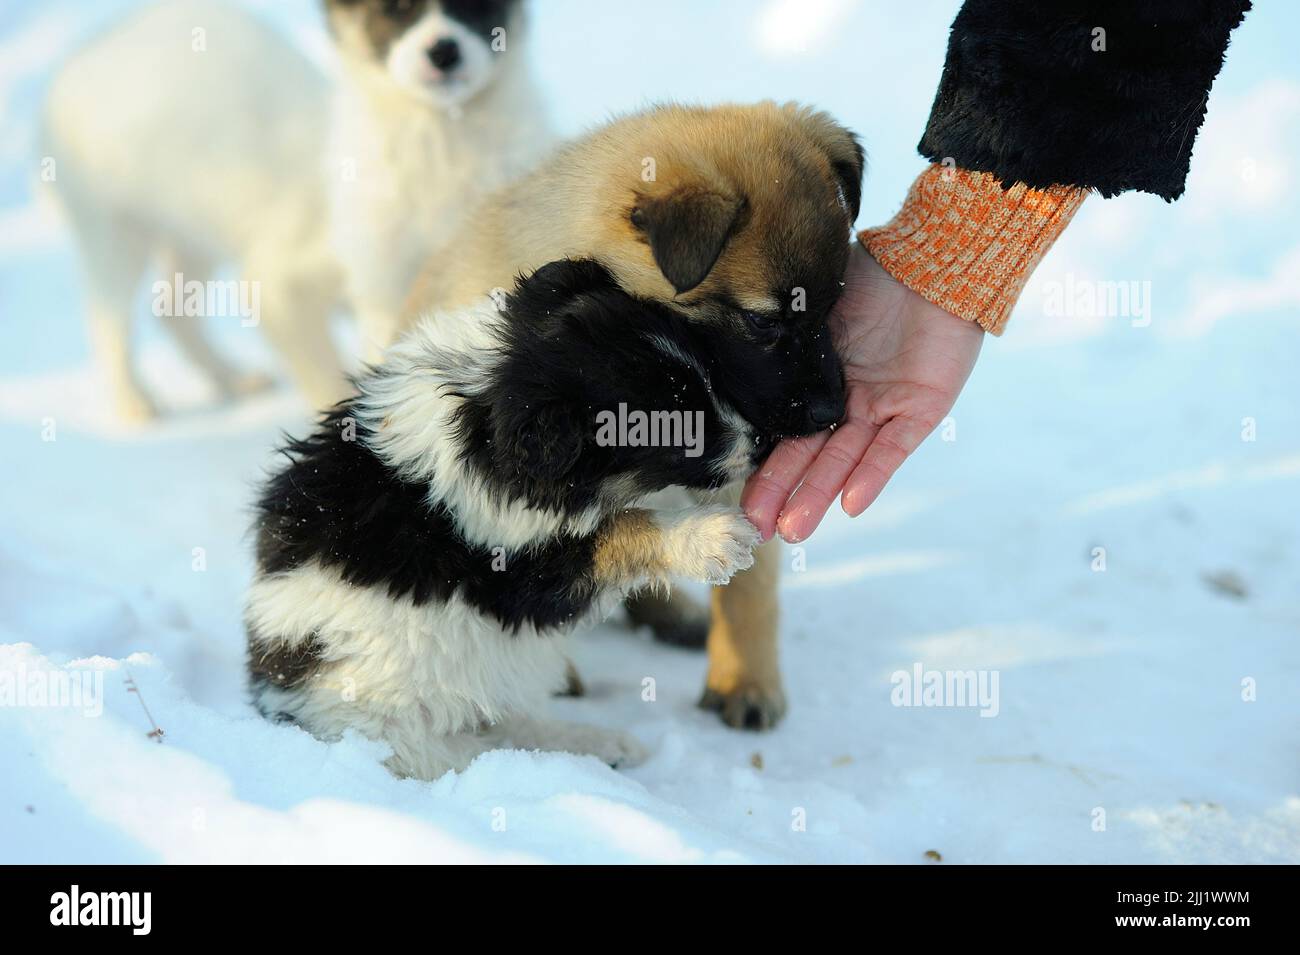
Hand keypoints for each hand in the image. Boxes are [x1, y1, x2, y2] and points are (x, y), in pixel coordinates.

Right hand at [742, 243, 984, 541]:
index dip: (763, 465)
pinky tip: (849, 505)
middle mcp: (849, 402)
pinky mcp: (921, 411)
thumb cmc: (874, 276)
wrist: (934, 261)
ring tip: (793, 530)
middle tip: (755, 530)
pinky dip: (871, 475)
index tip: (737, 496)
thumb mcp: (815, 310)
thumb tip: (738, 366)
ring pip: (845, 461)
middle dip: (782, 493)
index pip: (785, 432)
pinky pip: (892, 449)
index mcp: (820, 379)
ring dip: (819, 495)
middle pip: (810, 456)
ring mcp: (884, 408)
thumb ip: (788, 346)